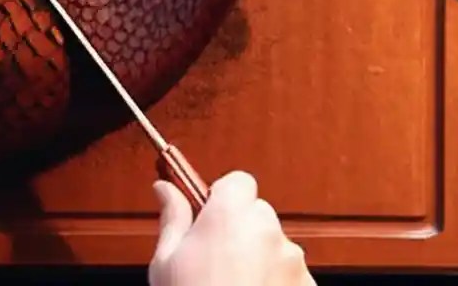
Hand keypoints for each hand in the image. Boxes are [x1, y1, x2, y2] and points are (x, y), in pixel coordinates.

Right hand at [148, 171, 314, 285]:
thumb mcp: (166, 262)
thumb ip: (172, 218)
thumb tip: (164, 189)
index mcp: (230, 215)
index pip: (237, 181)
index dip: (220, 197)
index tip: (205, 215)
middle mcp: (268, 231)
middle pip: (257, 213)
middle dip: (239, 230)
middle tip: (213, 259)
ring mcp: (293, 261)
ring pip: (275, 246)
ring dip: (259, 259)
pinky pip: (290, 275)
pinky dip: (275, 284)